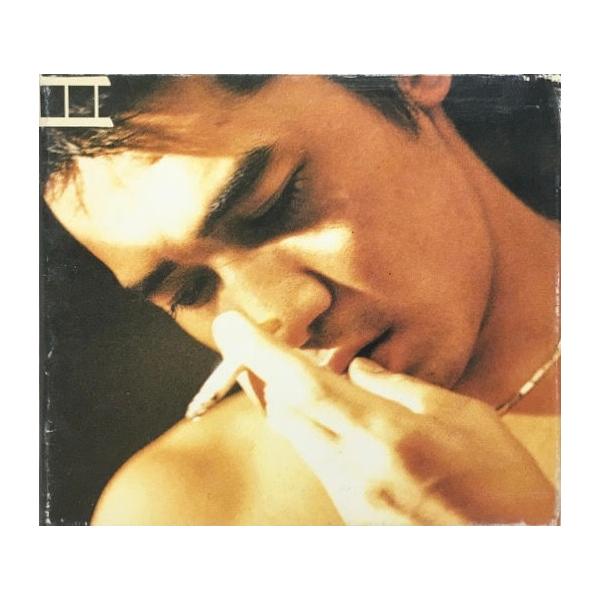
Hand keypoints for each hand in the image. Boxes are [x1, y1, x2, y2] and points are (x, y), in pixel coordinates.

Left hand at [213, 311, 555, 524]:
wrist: (512, 545)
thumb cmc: (499, 478)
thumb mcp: (461, 416)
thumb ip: (400, 387)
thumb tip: (357, 368)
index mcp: (387, 436)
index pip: (306, 386)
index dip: (262, 351)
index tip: (231, 325)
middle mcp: (356, 469)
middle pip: (283, 412)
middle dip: (257, 371)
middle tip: (251, 338)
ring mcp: (349, 496)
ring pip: (293, 435)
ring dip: (282, 396)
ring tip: (285, 362)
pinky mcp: (352, 511)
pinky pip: (314, 456)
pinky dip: (308, 423)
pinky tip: (326, 406)